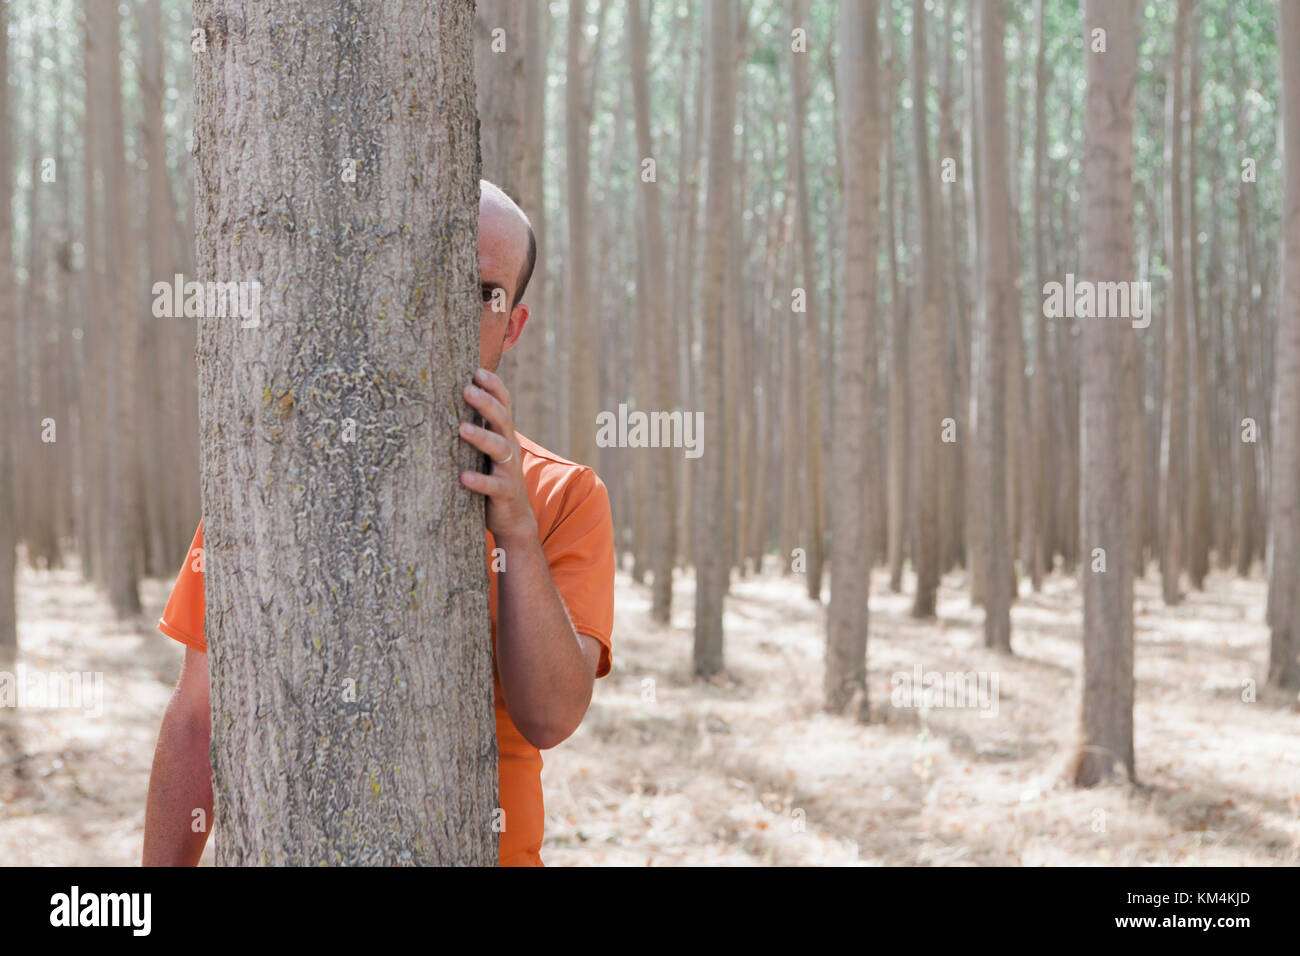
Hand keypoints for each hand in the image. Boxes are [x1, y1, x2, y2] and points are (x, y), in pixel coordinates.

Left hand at [458, 367, 536, 541]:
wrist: (512, 517)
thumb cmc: (491, 476)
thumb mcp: (486, 449)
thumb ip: (475, 427)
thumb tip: (442, 400)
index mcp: (504, 434)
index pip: (504, 403)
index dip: (494, 386)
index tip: (476, 371)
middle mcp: (509, 447)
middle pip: (502, 419)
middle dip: (486, 403)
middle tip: (467, 389)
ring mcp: (508, 470)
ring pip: (499, 448)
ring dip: (481, 436)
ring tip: (461, 428)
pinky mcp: (504, 492)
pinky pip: (493, 485)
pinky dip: (479, 480)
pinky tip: (464, 477)